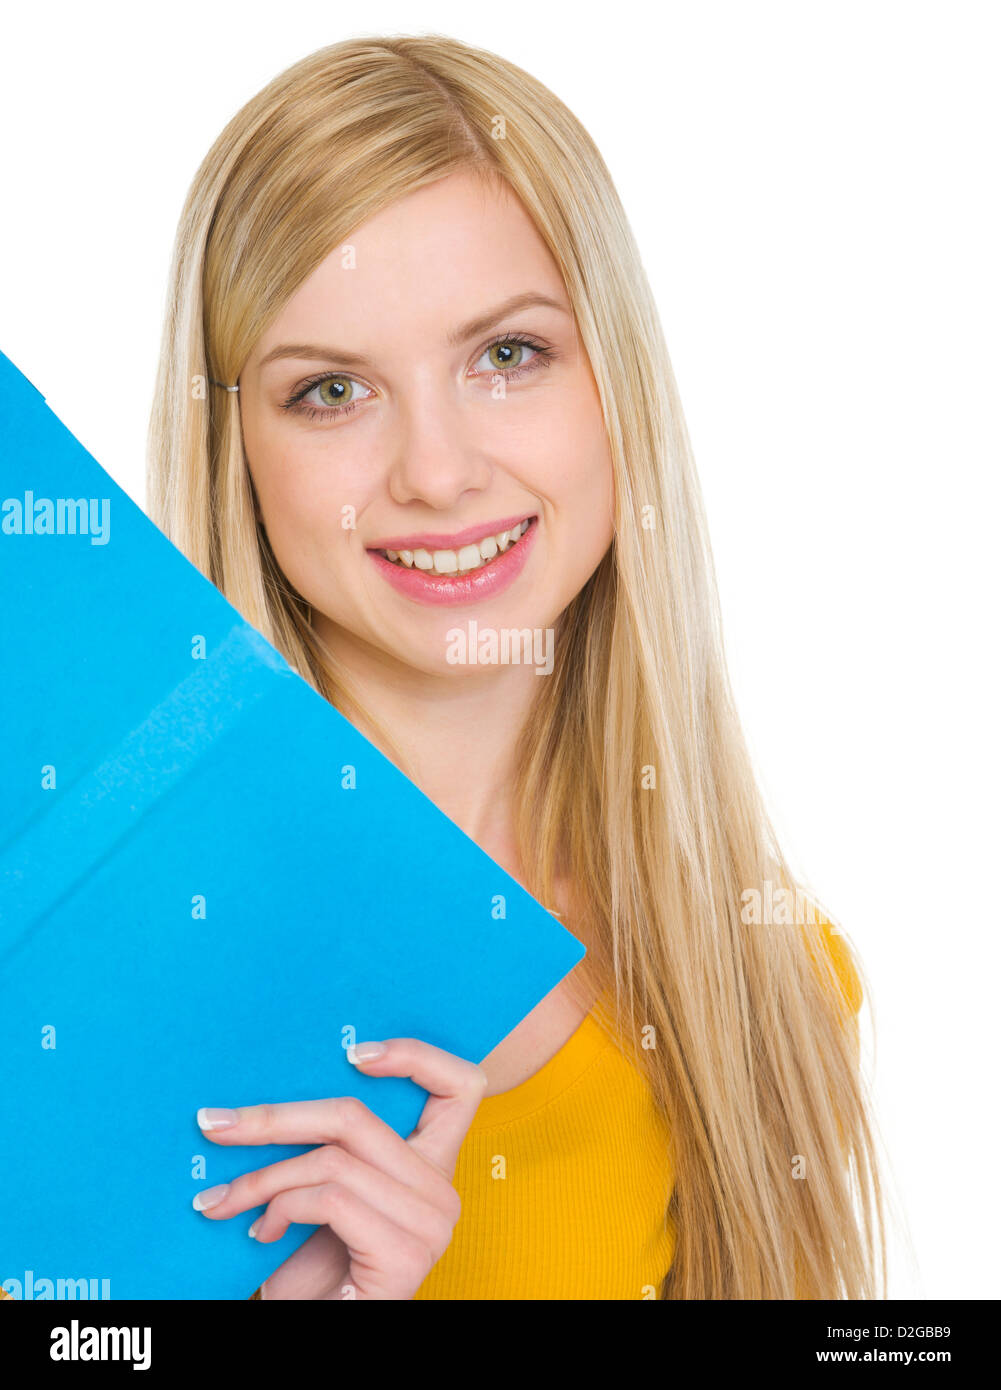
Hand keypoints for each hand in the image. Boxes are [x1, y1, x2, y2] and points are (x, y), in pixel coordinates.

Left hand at [193, 1037, 486, 1299]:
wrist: (321, 1328)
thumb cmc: (318, 1273)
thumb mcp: (327, 1196)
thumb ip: (328, 1149)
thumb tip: (271, 1093)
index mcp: (431, 1165)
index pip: (459, 1086)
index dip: (414, 1056)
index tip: (352, 1052)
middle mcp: (442, 1190)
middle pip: (356, 1115)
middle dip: (275, 1118)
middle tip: (214, 1124)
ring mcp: (431, 1223)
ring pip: (332, 1160)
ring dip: (262, 1179)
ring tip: (226, 1202)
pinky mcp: (406, 1254)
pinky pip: (330, 1199)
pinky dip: (280, 1209)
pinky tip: (261, 1233)